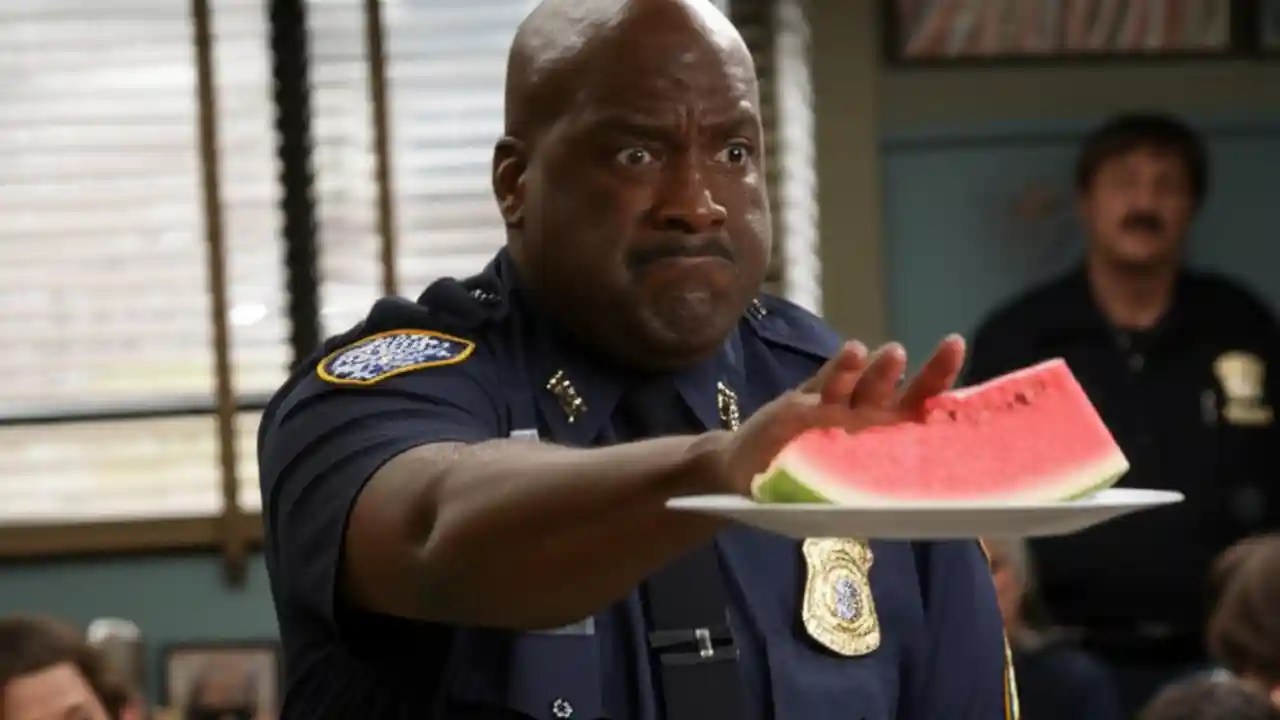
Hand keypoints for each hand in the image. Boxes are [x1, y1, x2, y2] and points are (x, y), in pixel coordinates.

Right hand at [714, 334, 965, 493]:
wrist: (745, 478)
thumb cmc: (805, 488)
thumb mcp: (849, 494)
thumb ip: (884, 489)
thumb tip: (944, 508)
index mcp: (882, 437)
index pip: (921, 408)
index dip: (945, 387)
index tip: (970, 368)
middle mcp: (862, 416)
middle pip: (900, 390)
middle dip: (927, 371)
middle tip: (952, 348)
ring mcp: (830, 408)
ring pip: (861, 385)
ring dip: (880, 370)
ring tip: (894, 354)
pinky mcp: (797, 407)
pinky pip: (820, 388)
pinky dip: (839, 373)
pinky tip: (853, 354)